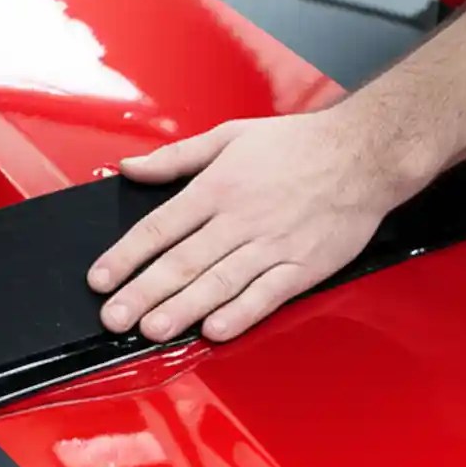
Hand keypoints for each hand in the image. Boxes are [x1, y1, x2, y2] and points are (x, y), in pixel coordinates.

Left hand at [89, 109, 431, 342]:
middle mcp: (240, 218)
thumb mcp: (229, 137)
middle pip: (182, 261)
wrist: (366, 152)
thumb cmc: (297, 145)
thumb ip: (175, 157)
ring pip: (219, 282)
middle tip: (114, 317)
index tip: (99, 279)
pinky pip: (266, 294)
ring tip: (152, 330)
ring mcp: (271, 245)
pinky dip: (240, 313)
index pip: (160, 227)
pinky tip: (214, 330)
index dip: (126, 256)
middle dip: (143, 292)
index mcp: (217, 188)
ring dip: (183, 308)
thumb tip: (129, 168)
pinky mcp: (302, 266)